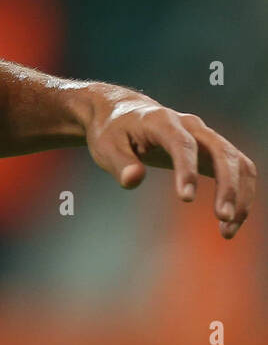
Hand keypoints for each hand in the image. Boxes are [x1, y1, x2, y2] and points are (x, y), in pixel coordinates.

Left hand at [81, 84, 255, 237]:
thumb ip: (120, 163)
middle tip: (223, 218)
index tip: (185, 199)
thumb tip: (132, 180)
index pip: (181, 144)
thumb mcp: (105, 146)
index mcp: (161, 120)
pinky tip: (229, 222)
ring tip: (227, 230)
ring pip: (237, 161)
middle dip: (227, 185)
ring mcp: (205, 136)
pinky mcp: (212, 150)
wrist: (122, 113)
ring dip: (240, 195)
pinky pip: (238, 169)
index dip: (187, 170)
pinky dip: (240, 194)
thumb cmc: (112, 131)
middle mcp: (190, 125)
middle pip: (221, 151)